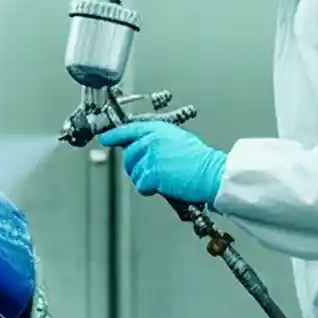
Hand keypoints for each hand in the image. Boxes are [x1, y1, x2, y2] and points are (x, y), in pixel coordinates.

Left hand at [98, 121, 226, 203]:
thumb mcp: (179, 139)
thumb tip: (144, 148)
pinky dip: (149, 189)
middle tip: (150, 172)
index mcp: (159, 129)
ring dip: (144, 179)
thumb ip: (158, 140)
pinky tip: (162, 186)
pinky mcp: (152, 172)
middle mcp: (152, 139)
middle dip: (135, 166)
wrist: (211, 172)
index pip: (130, 129)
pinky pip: (141, 185)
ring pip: (133, 172)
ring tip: (162, 178)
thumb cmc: (201, 160)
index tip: (106, 138)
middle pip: (129, 155)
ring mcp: (151, 155)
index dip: (115, 135)